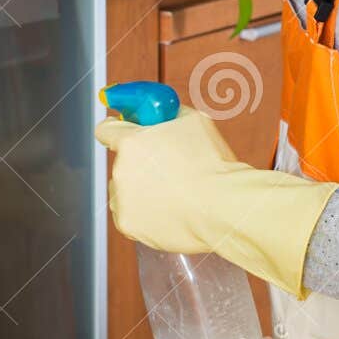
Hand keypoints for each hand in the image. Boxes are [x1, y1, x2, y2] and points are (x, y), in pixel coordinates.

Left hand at [97, 105, 338, 297]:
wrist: (231, 210)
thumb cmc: (219, 163)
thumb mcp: (196, 123)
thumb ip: (169, 116)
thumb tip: (154, 111)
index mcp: (134, 142)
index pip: (107, 127)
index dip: (117, 125)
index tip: (122, 126)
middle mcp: (123, 171)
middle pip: (121, 161)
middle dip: (141, 161)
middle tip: (170, 167)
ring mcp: (126, 201)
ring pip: (129, 190)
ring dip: (146, 189)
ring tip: (181, 194)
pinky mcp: (133, 227)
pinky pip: (136, 214)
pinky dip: (151, 213)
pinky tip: (177, 211)